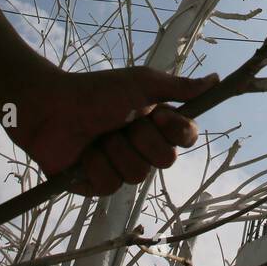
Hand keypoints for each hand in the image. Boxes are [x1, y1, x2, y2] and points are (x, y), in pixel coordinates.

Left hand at [5, 67, 217, 195]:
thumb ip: (179, 87)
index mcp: (156, 122)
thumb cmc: (95, 91)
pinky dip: (95, 165)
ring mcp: (121, 166)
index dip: (177, 131)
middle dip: (142, 140)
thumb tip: (216, 79)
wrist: (50, 107)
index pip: (187, 137)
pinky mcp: (97, 184)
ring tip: (98, 136)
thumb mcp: (141, 83)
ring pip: (137, 175)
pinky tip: (83, 153)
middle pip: (165, 160)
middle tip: (123, 123)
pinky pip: (110, 185)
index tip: (160, 116)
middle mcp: (142, 146)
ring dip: (115, 151)